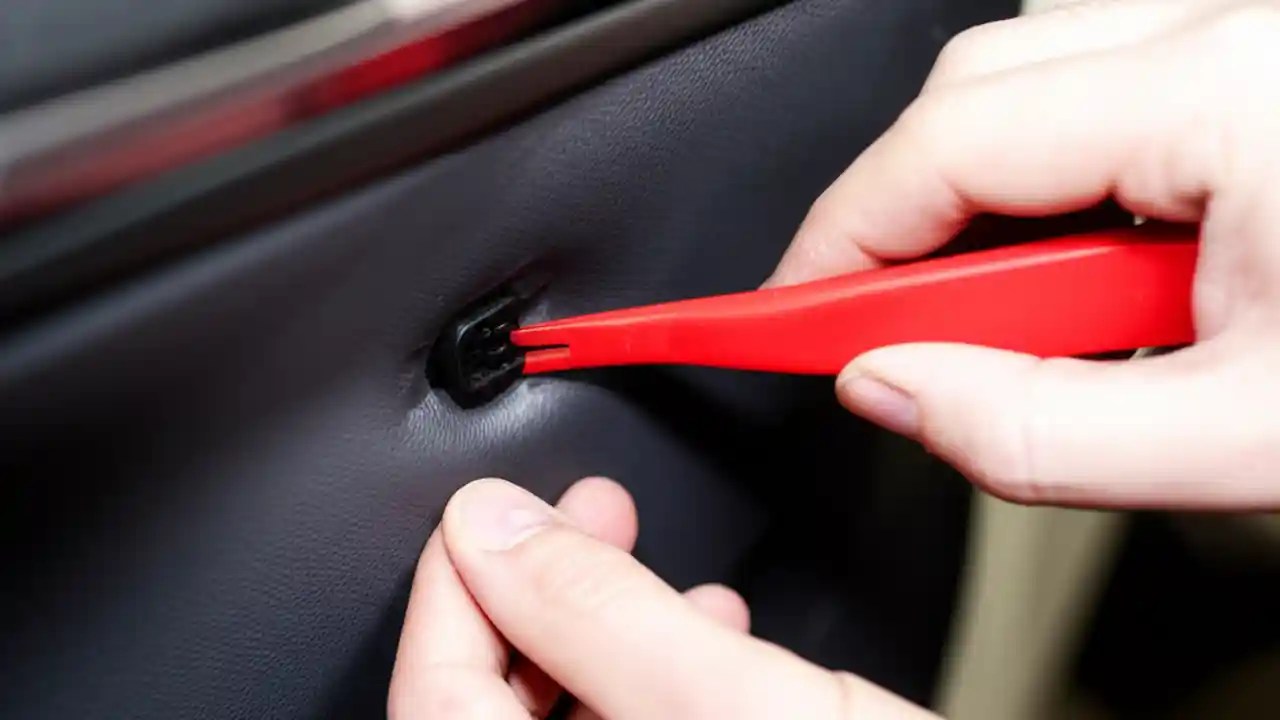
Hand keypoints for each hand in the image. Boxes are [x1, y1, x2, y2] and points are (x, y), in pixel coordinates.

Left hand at [388, 477, 931, 718]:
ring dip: (596, 617)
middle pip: (491, 704)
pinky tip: (705, 621)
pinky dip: (655, 664)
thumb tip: (491, 528)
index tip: (485, 510)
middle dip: (536, 587)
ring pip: (573, 711)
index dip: (450, 590)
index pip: (437, 702)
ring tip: (633, 545)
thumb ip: (599, 615)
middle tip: (575, 511)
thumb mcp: (736, 704)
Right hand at [770, 0, 1279, 509]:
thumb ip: (1043, 430)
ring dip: (985, 202)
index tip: (789, 316)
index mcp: (1230, 93)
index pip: (950, 143)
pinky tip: (1091, 269)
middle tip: (896, 334)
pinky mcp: (1252, 74)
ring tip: (1026, 317)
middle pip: (973, 91)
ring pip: (1029, 85)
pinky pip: (1101, 94)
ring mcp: (1243, 45)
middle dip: (905, 220)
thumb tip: (893, 388)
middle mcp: (1232, 36)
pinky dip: (1054, 185)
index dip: (844, 240)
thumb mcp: (1249, 438)